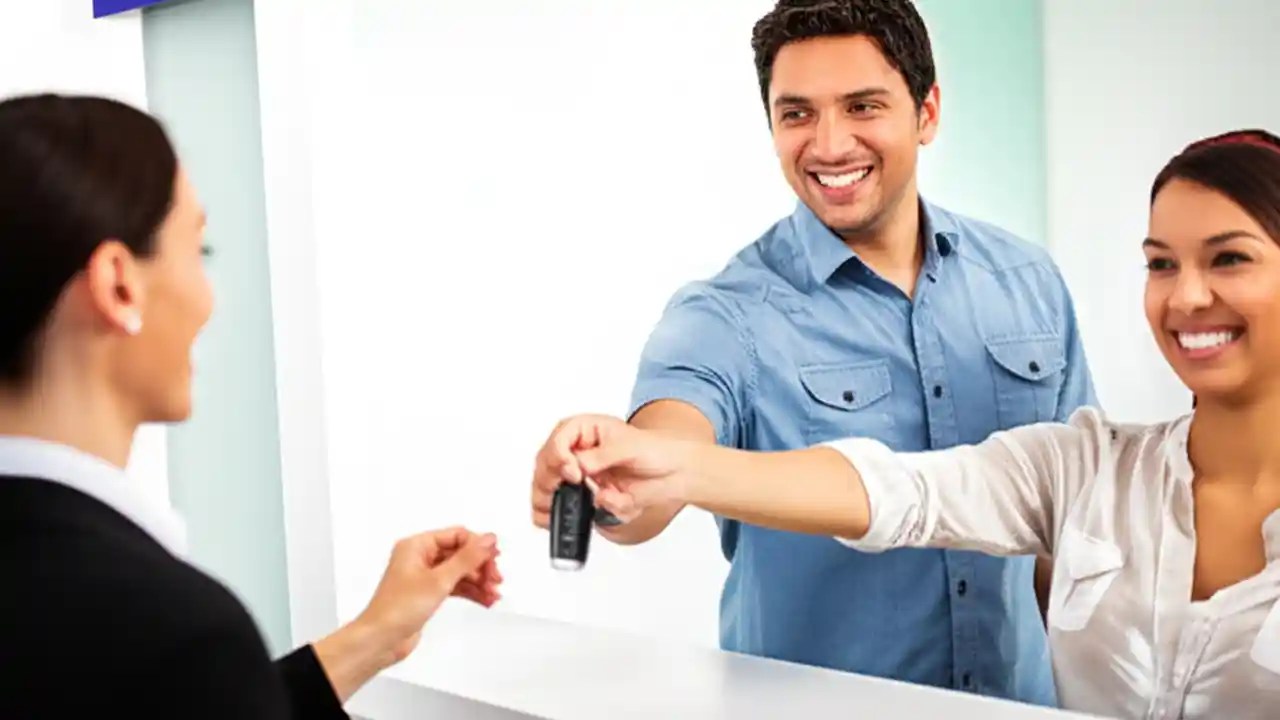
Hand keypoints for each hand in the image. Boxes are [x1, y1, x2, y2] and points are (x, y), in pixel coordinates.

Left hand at [315, 527, 501, 700]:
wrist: (380, 640)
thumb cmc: (397, 609)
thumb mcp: (438, 580)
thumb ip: (466, 559)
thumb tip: (487, 539)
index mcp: (417, 546)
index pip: (456, 536)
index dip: (478, 545)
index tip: (495, 558)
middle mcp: (419, 557)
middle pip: (460, 553)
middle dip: (480, 567)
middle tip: (495, 580)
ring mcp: (423, 576)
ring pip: (459, 572)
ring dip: (478, 582)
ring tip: (493, 594)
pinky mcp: (427, 594)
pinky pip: (454, 587)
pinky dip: (470, 593)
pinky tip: (484, 601)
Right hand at [535, 414, 692, 523]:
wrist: (674, 474)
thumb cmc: (655, 450)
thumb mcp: (631, 446)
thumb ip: (602, 456)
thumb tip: (580, 465)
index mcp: (583, 430)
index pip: (558, 440)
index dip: (560, 457)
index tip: (574, 472)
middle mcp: (576, 452)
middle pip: (545, 465)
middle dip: (548, 481)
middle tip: (562, 491)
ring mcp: (578, 476)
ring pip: (546, 488)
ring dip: (546, 501)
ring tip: (552, 510)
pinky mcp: (585, 497)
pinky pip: (566, 508)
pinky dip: (566, 516)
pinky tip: (561, 519)